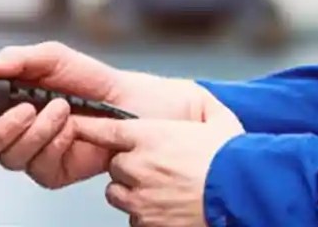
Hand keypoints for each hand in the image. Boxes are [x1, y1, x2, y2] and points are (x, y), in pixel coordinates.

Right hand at [0, 41, 237, 189]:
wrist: (134, 103)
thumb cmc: (93, 80)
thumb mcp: (52, 57)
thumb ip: (15, 58)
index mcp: (8, 104)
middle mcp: (17, 132)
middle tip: (25, 109)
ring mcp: (35, 153)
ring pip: (10, 158)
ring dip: (36, 131)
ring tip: (61, 109)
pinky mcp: (55, 172)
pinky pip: (39, 168)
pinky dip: (54, 144)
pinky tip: (72, 130)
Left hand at [75, 116, 243, 226]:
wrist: (241, 194)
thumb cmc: (232, 159)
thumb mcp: (220, 120)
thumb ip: (202, 108)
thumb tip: (200, 102)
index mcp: (149, 136)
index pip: (103, 130)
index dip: (88, 128)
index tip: (76, 127)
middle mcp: (138, 166)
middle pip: (115, 165)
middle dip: (131, 167)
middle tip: (158, 168)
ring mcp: (139, 198)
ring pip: (118, 194)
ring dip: (133, 191)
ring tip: (162, 189)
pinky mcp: (146, 223)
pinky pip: (134, 219)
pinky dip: (146, 215)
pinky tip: (168, 208)